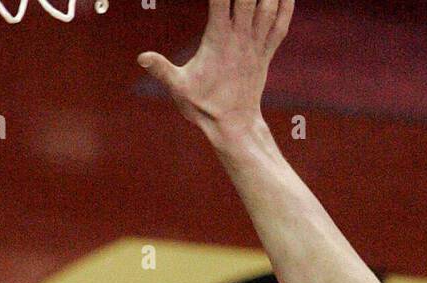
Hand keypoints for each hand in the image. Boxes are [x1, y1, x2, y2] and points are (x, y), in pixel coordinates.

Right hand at [138, 0, 292, 140]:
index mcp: (219, 39)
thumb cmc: (204, 107)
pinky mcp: (265, 55)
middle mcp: (241, 38)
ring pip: (268, 8)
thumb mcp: (179, 88)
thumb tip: (141, 58)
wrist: (233, 127)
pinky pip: (280, 27)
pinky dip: (285, 7)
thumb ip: (162, 70)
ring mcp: (256, 46)